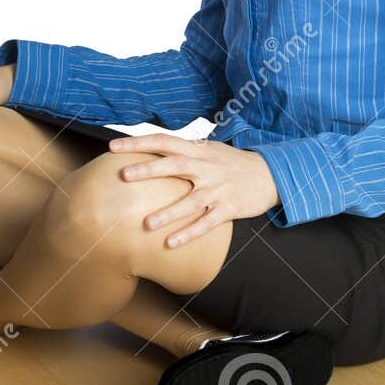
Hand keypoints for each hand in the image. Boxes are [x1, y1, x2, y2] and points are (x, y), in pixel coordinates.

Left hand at [107, 135, 278, 246]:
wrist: (271, 174)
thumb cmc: (232, 163)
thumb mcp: (209, 150)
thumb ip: (183, 150)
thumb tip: (151, 150)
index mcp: (199, 151)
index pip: (164, 141)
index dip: (139, 142)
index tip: (114, 146)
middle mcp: (206, 167)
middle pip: (175, 165)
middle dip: (149, 170)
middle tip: (124, 175)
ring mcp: (218, 189)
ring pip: (190, 201)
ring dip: (168, 212)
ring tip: (146, 224)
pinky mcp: (228, 208)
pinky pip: (206, 223)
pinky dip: (189, 233)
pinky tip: (170, 243)